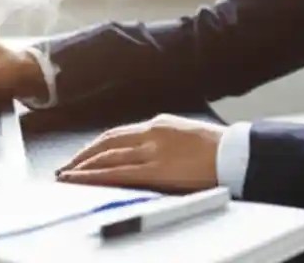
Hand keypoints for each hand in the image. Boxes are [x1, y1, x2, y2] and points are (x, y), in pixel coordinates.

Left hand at [55, 114, 224, 192]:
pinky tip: (84, 180)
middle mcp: (151, 133)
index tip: (83, 154)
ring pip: (109, 157)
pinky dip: (98, 176)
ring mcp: (153, 151)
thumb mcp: (184, 134)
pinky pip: (120, 173)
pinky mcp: (158, 170)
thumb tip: (144, 150)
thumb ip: (162, 140)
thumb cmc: (216, 147)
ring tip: (68, 175)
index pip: (118, 134)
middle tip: (67, 166)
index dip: (96, 145)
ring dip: (84, 166)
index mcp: (158, 124)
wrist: (236, 153)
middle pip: (107, 142)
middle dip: (84, 155)